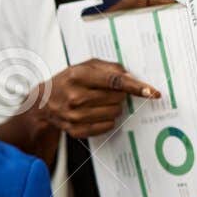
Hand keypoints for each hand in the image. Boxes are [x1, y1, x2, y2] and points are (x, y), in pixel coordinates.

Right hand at [36, 59, 160, 138]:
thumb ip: (109, 68)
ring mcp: (75, 116)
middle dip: (120, 94)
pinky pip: (107, 126)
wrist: (44, 102)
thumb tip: (131, 77)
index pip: (114, 81)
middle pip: (118, 98)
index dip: (135, 87)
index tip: (151, 92)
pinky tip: (95, 113)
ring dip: (114, 107)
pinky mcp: (76, 130)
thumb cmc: (68, 80)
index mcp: (78, 76)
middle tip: (107, 91)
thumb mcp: (85, 66)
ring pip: (114, 113)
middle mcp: (76, 97)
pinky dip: (107, 119)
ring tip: (98, 102)